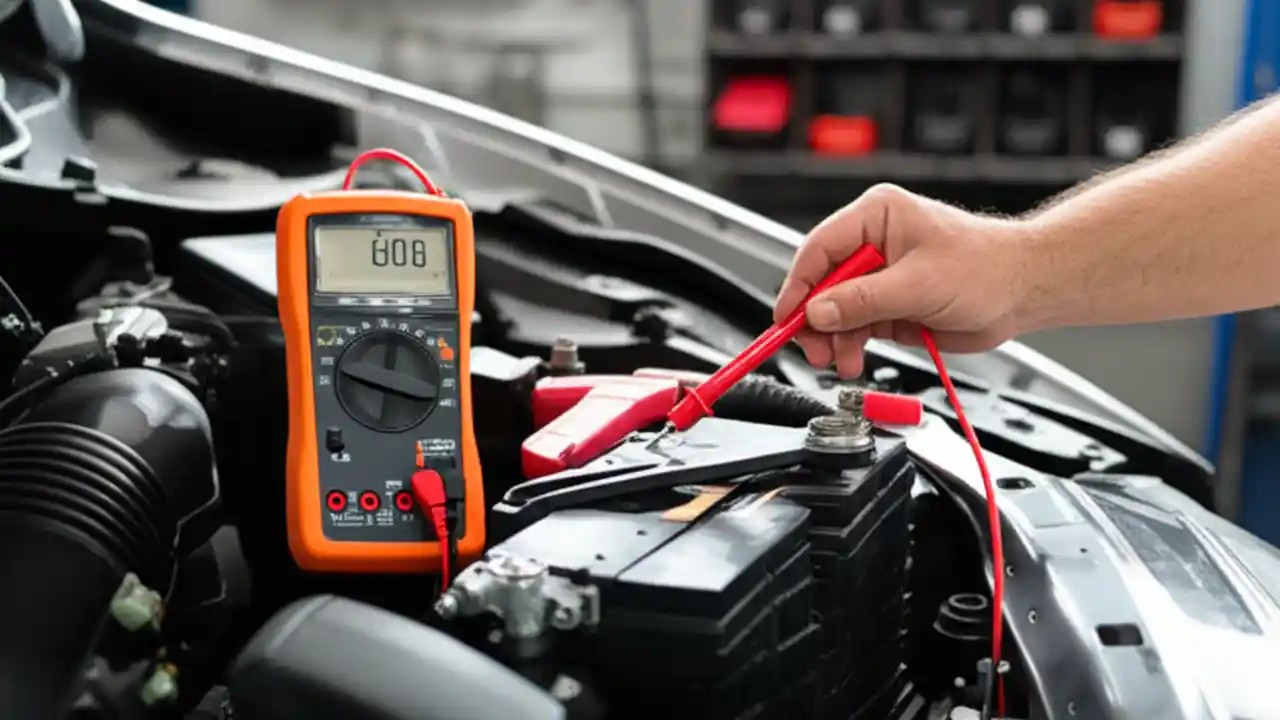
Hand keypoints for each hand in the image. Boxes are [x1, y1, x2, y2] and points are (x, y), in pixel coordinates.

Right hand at [774, 184, 1029, 377]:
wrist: (1022, 292)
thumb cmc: (985, 267)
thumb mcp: (918, 284)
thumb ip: (863, 300)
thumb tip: (818, 312)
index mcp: (876, 216)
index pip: (819, 249)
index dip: (798, 285)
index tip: (786, 317)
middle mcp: (872, 243)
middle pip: (821, 283)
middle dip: (815, 320)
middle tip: (814, 348)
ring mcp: (879, 276)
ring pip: (835, 311)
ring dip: (833, 339)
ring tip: (840, 361)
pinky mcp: (888, 304)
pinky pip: (855, 326)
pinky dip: (850, 346)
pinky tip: (852, 359)